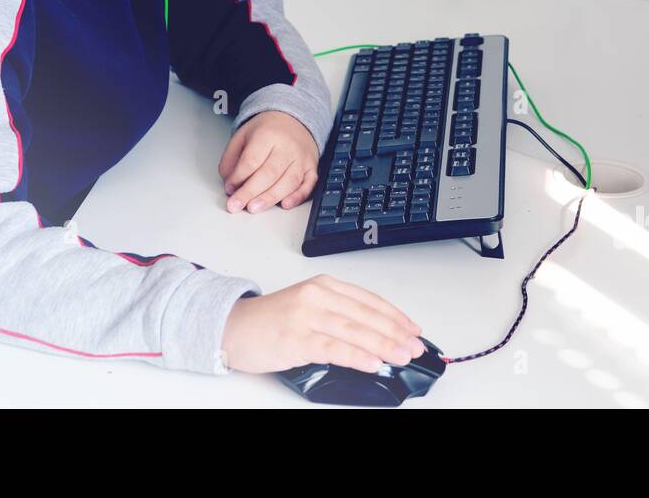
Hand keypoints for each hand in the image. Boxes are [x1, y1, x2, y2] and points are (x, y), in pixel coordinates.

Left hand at [218, 110, 319, 212]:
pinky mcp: (312, 167)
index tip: (229, 188)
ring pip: (288, 182)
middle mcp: (288, 146)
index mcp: (267, 134)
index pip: (252, 160)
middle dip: (250, 192)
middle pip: (269, 173)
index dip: (238, 177)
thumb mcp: (242, 136)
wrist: (292, 119)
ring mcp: (302, 158)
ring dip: (270, 198)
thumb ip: (231, 159)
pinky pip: (309, 185)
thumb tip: (230, 185)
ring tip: (254, 208)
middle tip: (236, 205)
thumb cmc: (266, 130)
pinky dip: (298, 197)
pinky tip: (285, 204)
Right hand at [221, 274, 424, 373]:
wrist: (232, 327)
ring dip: (384, 345)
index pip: (369, 300)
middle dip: (396, 333)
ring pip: (355, 331)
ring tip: (402, 356)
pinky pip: (334, 348)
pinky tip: (374, 363)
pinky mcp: (296, 337)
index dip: (395, 316)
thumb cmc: (270, 322)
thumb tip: (375, 337)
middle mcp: (318, 296)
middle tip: (416, 347)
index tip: (413, 330)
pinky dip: (357, 356)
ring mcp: (307, 315)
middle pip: (366, 315)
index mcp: (324, 285)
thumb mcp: (308, 307)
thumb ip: (338, 316)